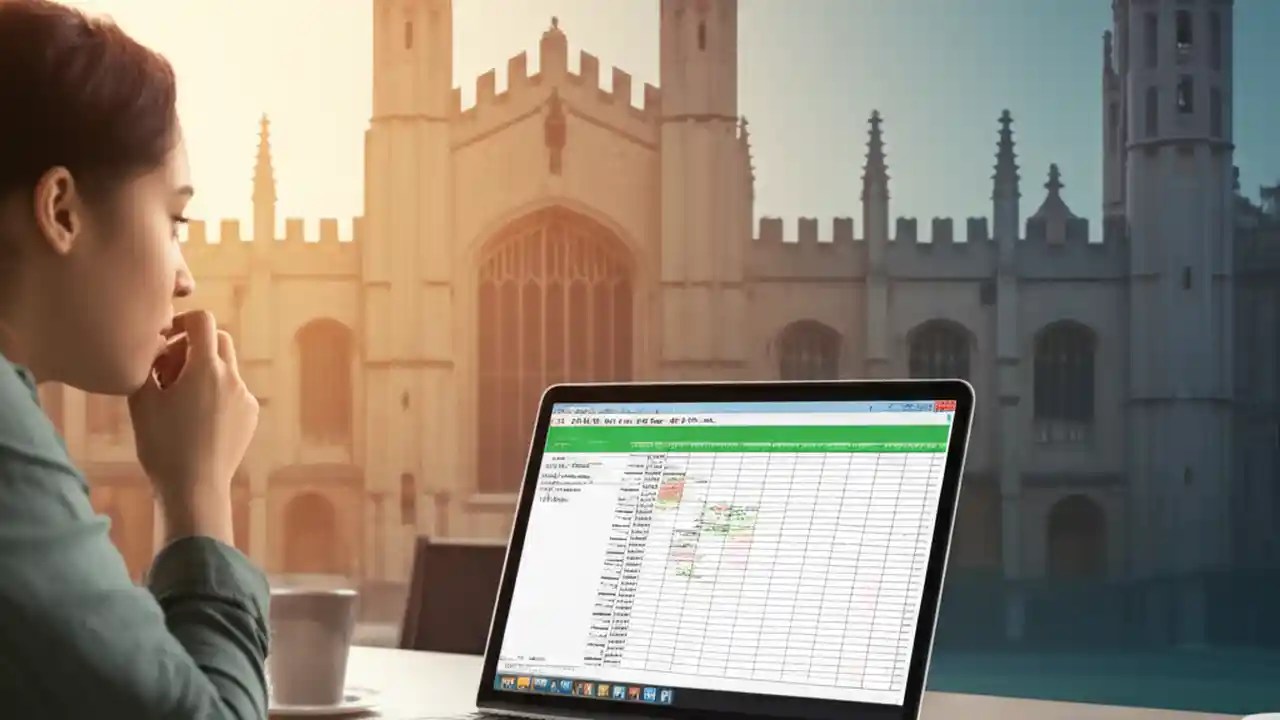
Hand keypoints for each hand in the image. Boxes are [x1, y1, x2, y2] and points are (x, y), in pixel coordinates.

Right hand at [128, 310, 258, 544]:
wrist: (195, 488)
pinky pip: (233, 392)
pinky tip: (196, 419)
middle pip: (219, 341)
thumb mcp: (142, 401)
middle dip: (194, 346)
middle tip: (170, 370)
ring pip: (226, 368)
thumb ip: (146, 365)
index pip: (203, 321)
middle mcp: (232, 377)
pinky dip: (216, 393)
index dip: (182, 322)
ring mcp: (246, 397)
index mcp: (206, 368)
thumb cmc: (163, 445)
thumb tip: (152, 347)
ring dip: (204, 372)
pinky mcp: (251, 416)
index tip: (165, 340)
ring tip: (179, 399)